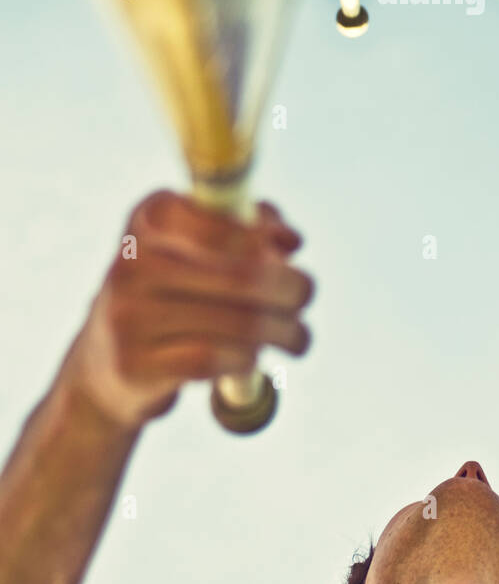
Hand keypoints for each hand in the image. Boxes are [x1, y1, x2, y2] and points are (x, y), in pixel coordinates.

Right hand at [57, 190, 313, 429]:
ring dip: (284, 330)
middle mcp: (132, 262)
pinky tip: (256, 359)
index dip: (265, 237)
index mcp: (151, 219)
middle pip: (242, 276)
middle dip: (291, 288)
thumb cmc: (173, 289)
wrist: (106, 360)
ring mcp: (128, 316)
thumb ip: (250, 226)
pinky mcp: (133, 365)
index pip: (219, 219)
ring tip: (299, 337)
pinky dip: (247, 360)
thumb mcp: (199, 245)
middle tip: (307, 296)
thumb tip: (290, 241)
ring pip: (237, 323)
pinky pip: (214, 359)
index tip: (291, 252)